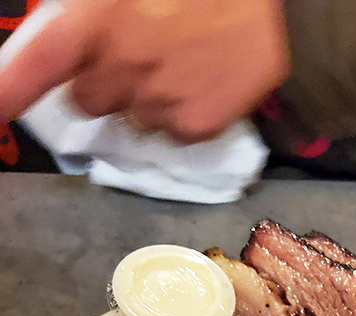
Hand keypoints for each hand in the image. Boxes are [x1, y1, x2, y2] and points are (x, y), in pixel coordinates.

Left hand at [0, 0, 288, 142]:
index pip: (31, 66)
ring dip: (147, 94)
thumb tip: (64, 42)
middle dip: (104, 79)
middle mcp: (121, 65)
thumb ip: (85, 11)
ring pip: (134, 118)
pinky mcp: (199, 124)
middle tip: (137, 47)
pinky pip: (175, 131)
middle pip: (88, 100)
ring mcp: (162, 101)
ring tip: (179, 56)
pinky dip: (184, 112)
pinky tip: (203, 76)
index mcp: (94, 16)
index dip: (4, 93)